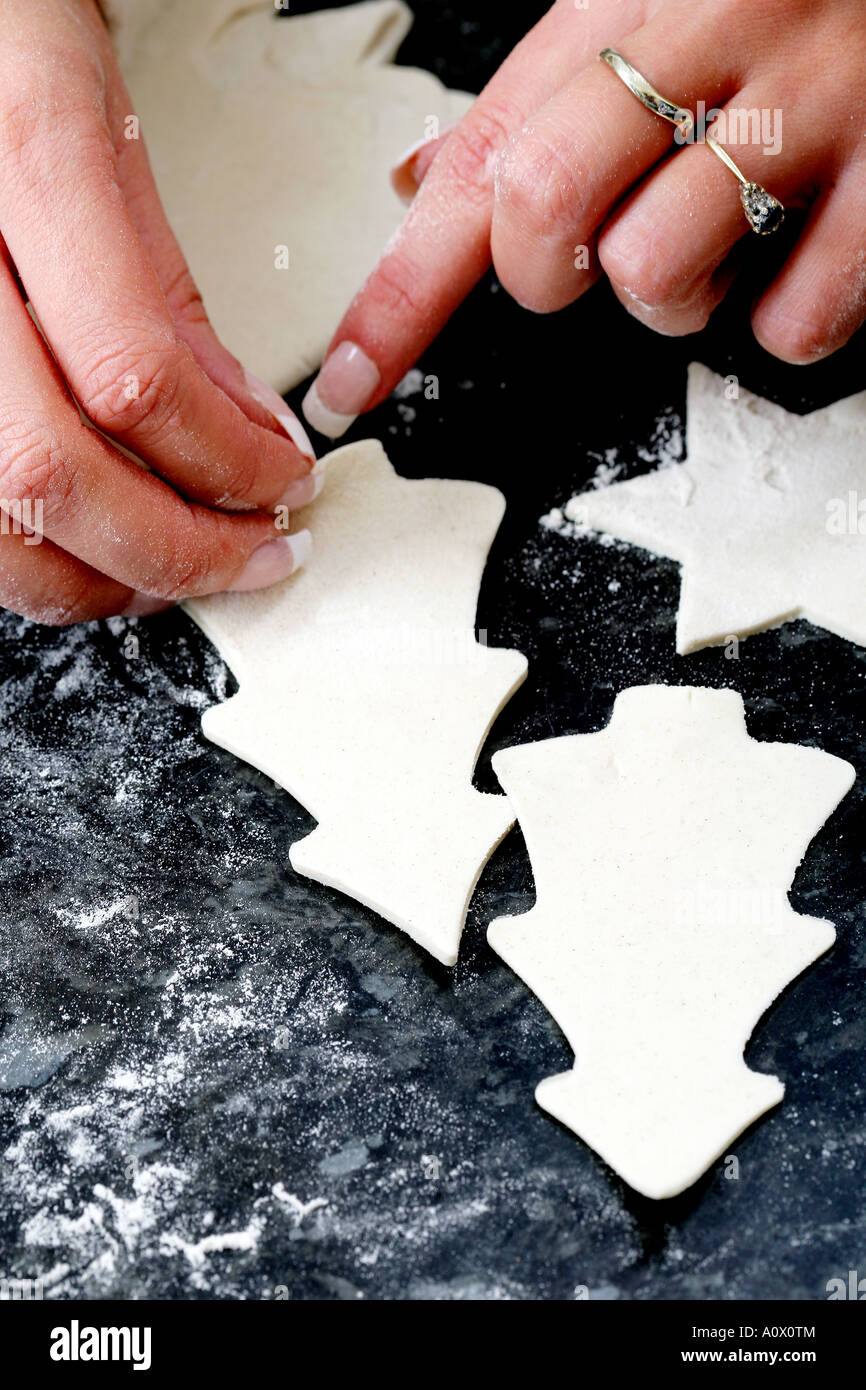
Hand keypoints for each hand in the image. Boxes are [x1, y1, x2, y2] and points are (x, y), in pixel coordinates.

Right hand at [0, 0, 316, 625]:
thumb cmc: (3, 37)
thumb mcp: (111, 133)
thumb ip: (172, 297)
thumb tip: (248, 431)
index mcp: (22, 161)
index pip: (137, 378)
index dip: (230, 463)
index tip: (288, 483)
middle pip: (51, 473)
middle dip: (178, 546)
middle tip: (256, 554)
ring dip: (102, 574)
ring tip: (183, 566)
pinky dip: (39, 555)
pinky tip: (98, 547)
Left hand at [303, 0, 865, 436]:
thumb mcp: (646, 2)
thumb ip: (538, 97)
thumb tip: (421, 184)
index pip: (472, 164)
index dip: (397, 295)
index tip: (350, 381)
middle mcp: (709, 36)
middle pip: (543, 207)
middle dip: (545, 278)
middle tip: (591, 261)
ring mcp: (805, 106)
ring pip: (656, 277)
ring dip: (674, 301)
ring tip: (722, 241)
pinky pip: (789, 321)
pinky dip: (782, 319)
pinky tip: (799, 252)